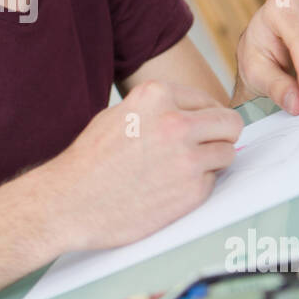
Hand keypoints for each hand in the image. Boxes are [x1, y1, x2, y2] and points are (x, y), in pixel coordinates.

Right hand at [52, 80, 243, 251]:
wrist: (69, 202)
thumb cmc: (89, 161)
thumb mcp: (118, 114)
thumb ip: (157, 108)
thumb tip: (193, 112)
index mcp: (156, 96)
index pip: (207, 100)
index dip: (204, 118)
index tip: (198, 129)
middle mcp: (175, 122)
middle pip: (229, 123)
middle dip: (219, 136)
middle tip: (205, 148)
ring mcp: (187, 157)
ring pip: (227, 152)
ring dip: (211, 162)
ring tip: (182, 171)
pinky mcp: (192, 190)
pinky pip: (213, 182)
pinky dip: (198, 186)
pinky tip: (170, 189)